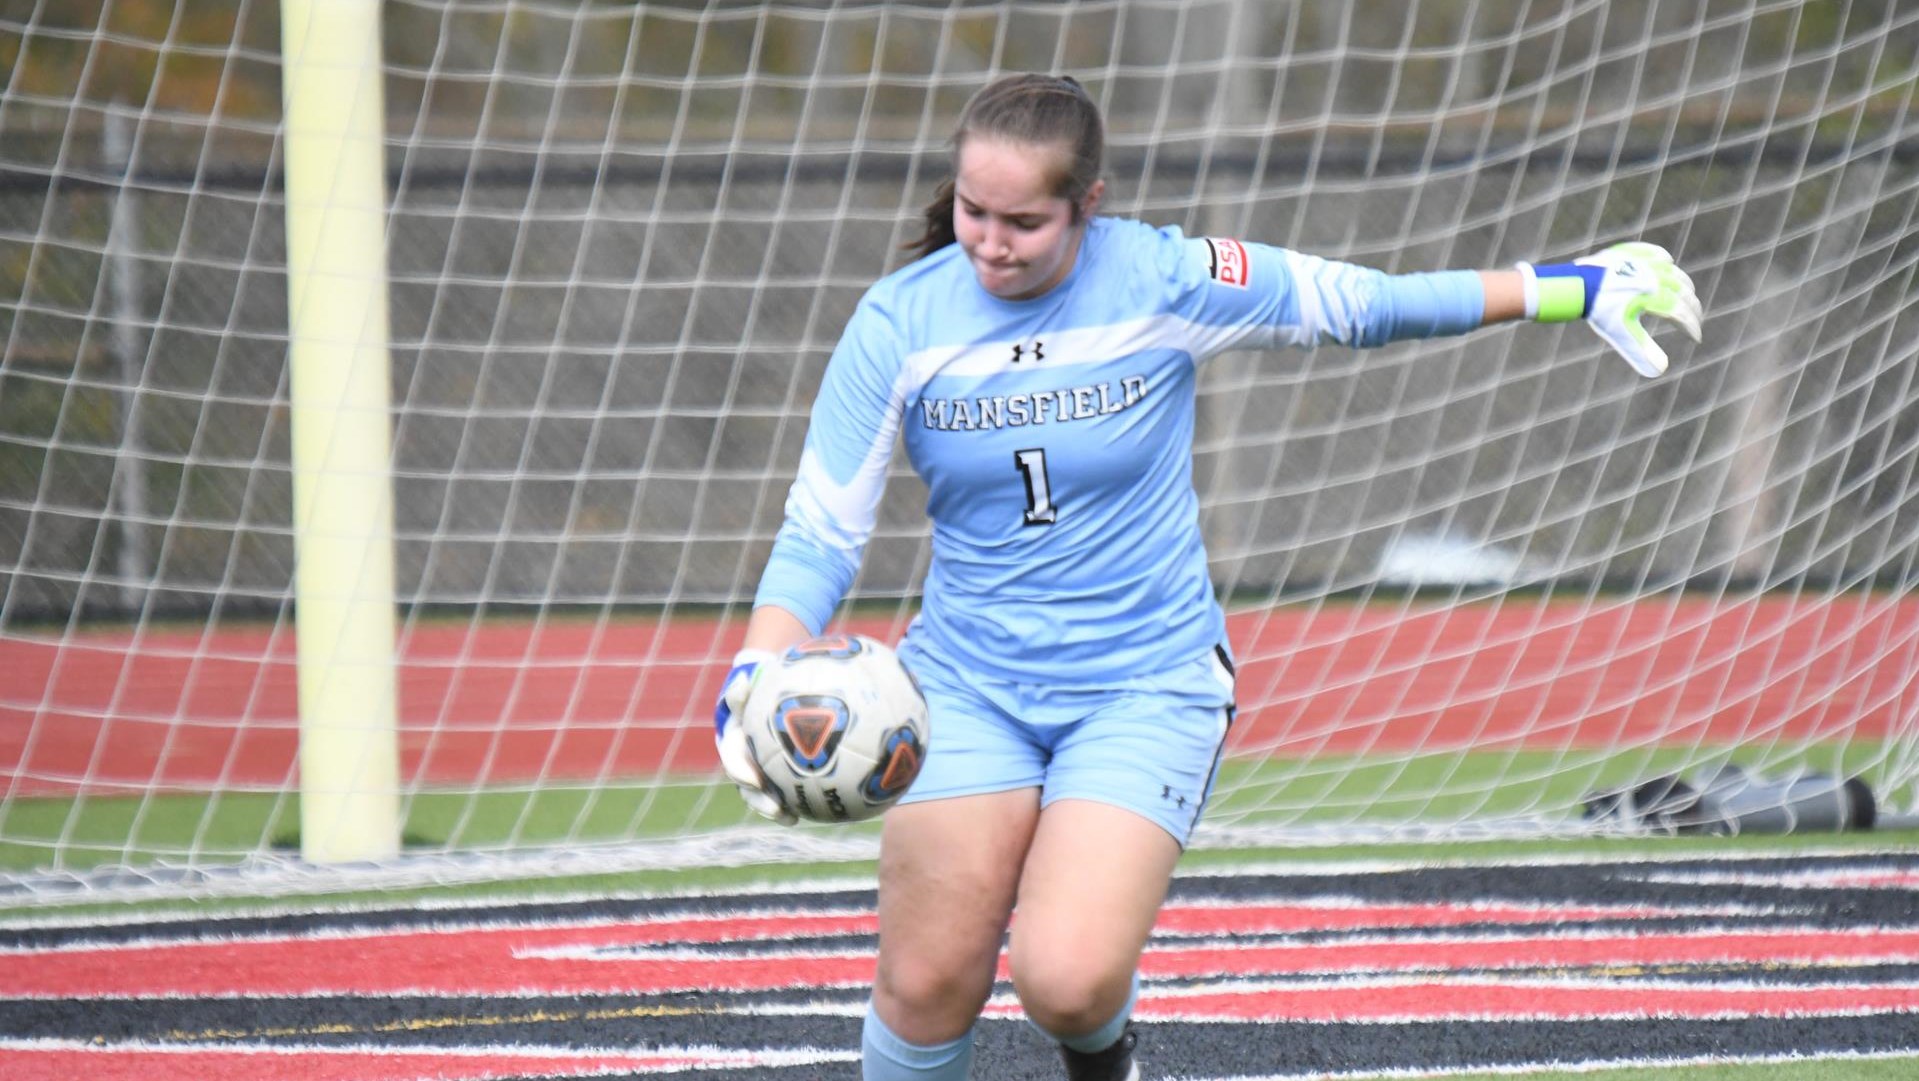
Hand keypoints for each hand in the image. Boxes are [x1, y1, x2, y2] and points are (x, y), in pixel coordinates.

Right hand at [714, 648, 796, 825]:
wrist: (772, 688)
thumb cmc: (764, 682)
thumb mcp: (753, 679)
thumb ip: (745, 686)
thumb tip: (741, 681)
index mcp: (734, 739)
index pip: (733, 759)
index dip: (741, 772)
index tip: (755, 781)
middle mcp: (743, 758)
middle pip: (747, 786)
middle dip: (759, 801)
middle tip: (777, 808)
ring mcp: (760, 768)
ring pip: (764, 794)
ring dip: (775, 809)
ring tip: (792, 818)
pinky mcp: (777, 773)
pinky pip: (787, 789)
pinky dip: (798, 800)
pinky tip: (819, 807)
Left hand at [1522, 242, 1703, 377]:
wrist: (1579, 284)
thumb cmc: (1601, 310)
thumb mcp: (1622, 334)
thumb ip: (1642, 352)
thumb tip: (1661, 370)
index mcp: (1657, 296)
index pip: (1682, 314)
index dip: (1691, 327)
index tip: (1695, 338)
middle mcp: (1657, 277)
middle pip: (1684, 294)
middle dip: (1692, 310)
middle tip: (1695, 322)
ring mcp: (1646, 263)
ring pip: (1675, 274)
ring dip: (1685, 288)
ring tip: (1687, 299)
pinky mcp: (1632, 253)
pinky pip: (1657, 255)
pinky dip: (1665, 263)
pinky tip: (1667, 265)